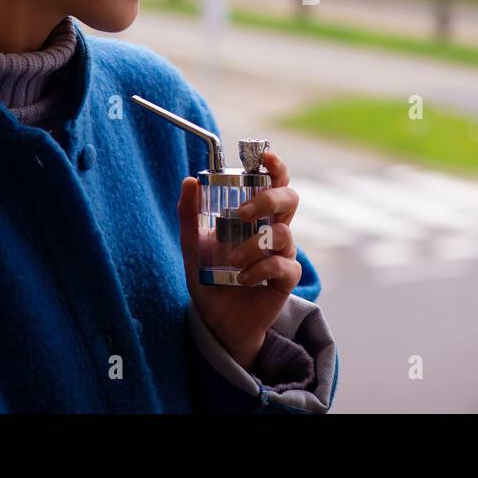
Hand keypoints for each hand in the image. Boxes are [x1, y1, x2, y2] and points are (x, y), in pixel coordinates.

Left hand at [177, 151, 300, 370]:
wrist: (218, 321)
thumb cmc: (211, 278)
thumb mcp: (192, 246)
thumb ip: (189, 215)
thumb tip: (188, 181)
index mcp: (256, 215)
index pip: (274, 182)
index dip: (276, 167)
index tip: (267, 157)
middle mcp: (273, 229)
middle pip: (289, 199)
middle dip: (267, 200)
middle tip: (241, 214)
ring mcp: (283, 253)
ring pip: (282, 234)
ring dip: (254, 244)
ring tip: (232, 261)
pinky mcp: (286, 278)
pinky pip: (282, 265)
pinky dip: (260, 269)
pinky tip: (242, 279)